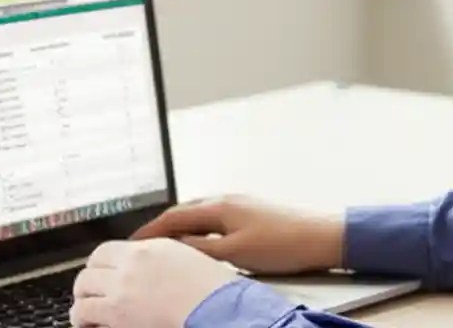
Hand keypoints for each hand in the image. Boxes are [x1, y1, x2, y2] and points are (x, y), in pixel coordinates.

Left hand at [70, 238, 236, 327]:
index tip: (100, 274)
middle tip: (91, 294)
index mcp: (149, 248)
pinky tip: (90, 323)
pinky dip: (83, 318)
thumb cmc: (212, 290)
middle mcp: (131, 263)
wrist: (216, 307)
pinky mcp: (116, 311)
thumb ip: (159, 258)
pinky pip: (83, 311)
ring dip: (83, 300)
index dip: (99, 265)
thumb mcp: (187, 259)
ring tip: (86, 312)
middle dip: (88, 283)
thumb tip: (142, 267)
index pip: (105, 250)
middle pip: (90, 268)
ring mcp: (122, 286)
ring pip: (83, 289)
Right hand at [131, 195, 344, 275]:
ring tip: (165, 245)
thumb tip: (173, 245)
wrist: (321, 236)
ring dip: (180, 227)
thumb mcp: (234, 253)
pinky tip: (200, 241)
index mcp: (219, 207)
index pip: (174, 217)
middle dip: (161, 227)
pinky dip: (198, 228)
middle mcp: (227, 200)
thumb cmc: (281, 244)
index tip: (131, 244)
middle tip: (142, 245)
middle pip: (184, 212)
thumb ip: (201, 249)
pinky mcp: (252, 212)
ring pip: (200, 215)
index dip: (150, 231)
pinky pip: (214, 218)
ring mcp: (240, 204)